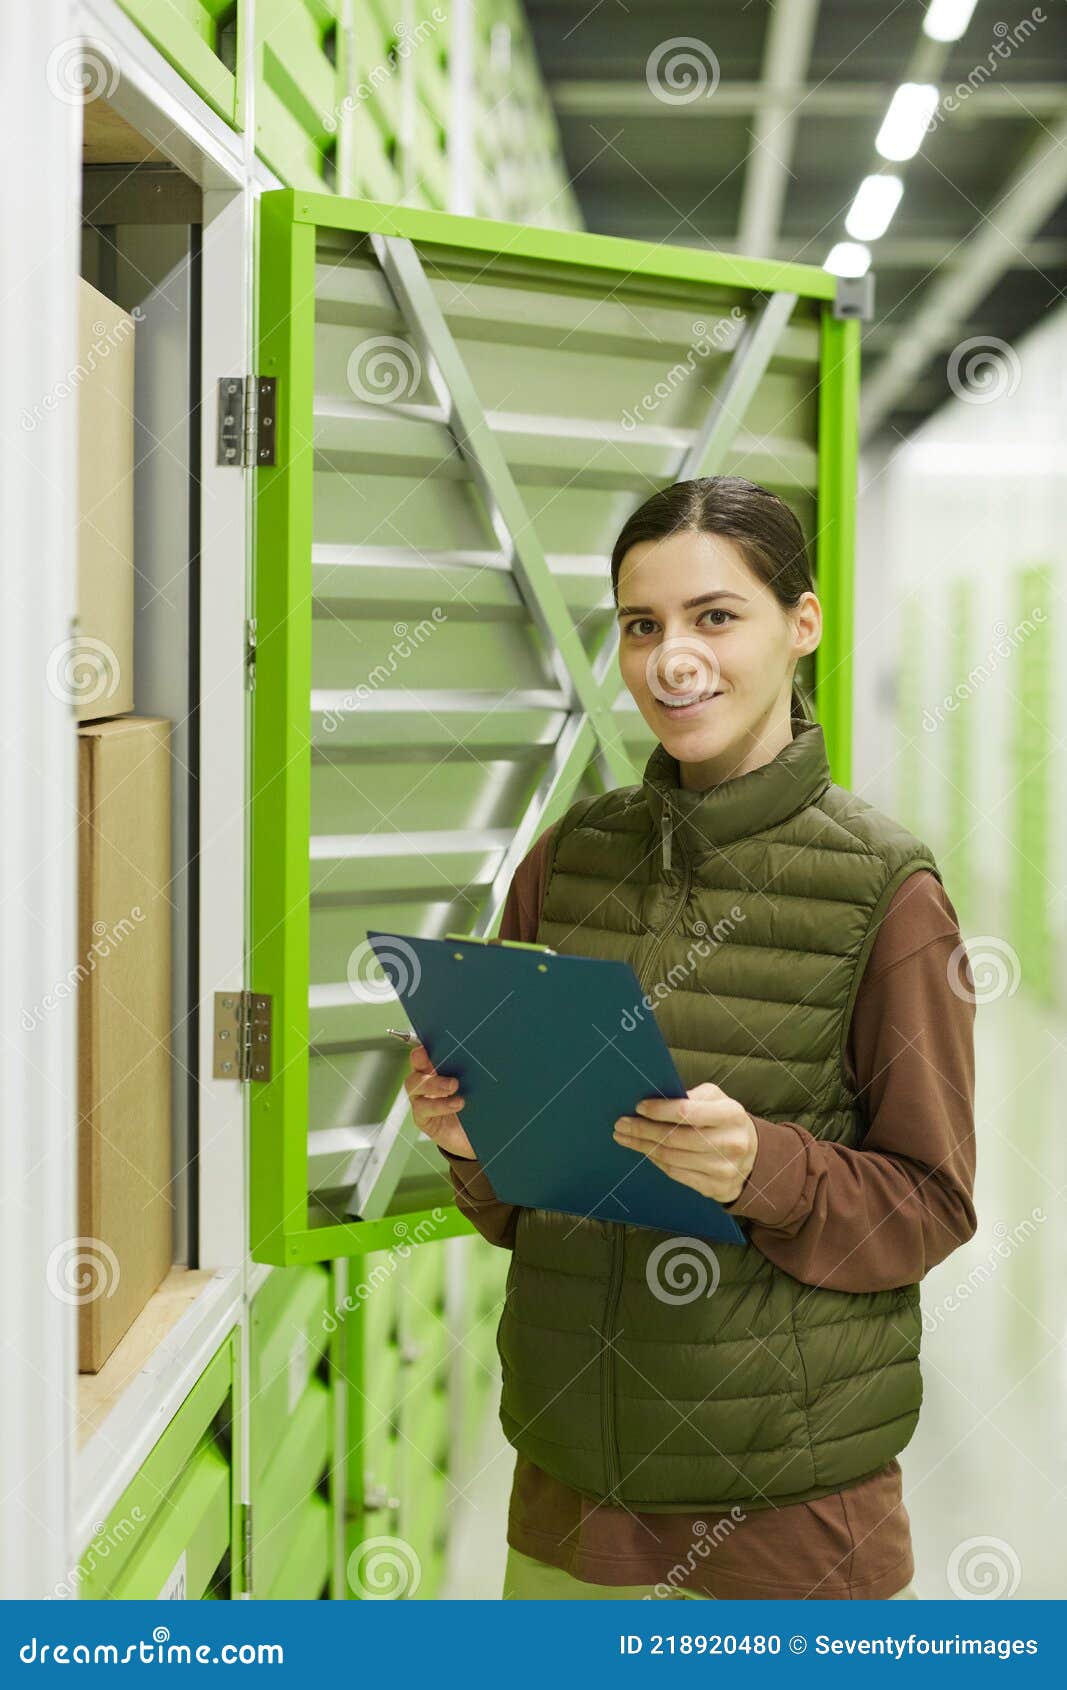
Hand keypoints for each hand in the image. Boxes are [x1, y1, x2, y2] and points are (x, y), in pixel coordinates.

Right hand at [404, 1043, 476, 1159]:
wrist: (476, 1138)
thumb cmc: (477, 1108)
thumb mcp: (479, 1087)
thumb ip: (475, 1073)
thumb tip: (488, 1053)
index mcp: (438, 1069)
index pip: (426, 1053)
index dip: (424, 1047)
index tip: (429, 1043)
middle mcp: (426, 1082)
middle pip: (417, 1067)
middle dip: (424, 1062)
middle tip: (445, 1063)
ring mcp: (422, 1100)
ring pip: (414, 1086)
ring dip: (433, 1084)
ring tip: (454, 1086)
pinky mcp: (423, 1118)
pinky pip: (422, 1108)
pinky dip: (438, 1105)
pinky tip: (456, 1104)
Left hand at [612, 1081, 757, 1203]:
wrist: (754, 1156)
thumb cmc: (725, 1121)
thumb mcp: (717, 1100)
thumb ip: (692, 1097)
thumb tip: (656, 1099)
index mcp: (731, 1115)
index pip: (686, 1112)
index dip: (659, 1110)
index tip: (639, 1107)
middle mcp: (731, 1143)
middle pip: (674, 1138)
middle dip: (643, 1131)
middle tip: (621, 1124)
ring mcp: (725, 1169)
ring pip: (672, 1158)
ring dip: (644, 1147)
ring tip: (626, 1137)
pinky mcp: (717, 1188)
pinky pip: (677, 1174)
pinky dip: (657, 1162)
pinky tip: (646, 1152)